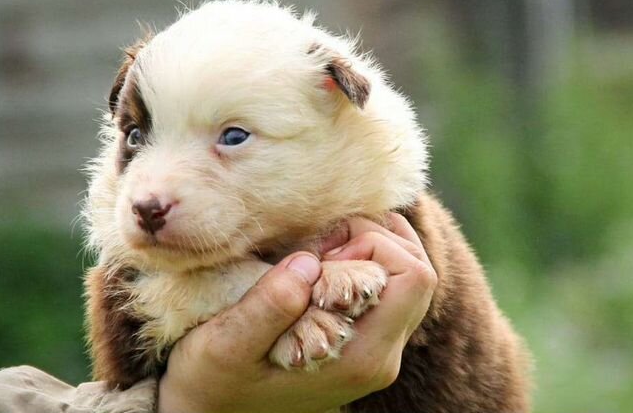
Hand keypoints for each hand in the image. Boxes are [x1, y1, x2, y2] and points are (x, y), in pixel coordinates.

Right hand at [157, 214, 436, 412]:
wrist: (213, 410)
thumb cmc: (214, 379)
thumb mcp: (225, 345)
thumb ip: (268, 307)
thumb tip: (309, 263)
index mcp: (360, 357)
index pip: (413, 277)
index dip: (372, 245)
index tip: (319, 249)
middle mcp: (381, 354)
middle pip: (420, 270)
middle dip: (374, 237)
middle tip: (320, 244)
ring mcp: (378, 347)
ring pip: (410, 272)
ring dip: (371, 244)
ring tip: (320, 250)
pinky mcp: (366, 337)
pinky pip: (390, 282)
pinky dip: (364, 256)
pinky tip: (323, 259)